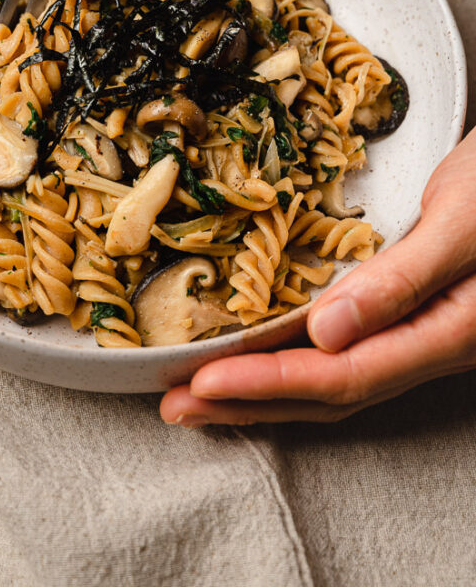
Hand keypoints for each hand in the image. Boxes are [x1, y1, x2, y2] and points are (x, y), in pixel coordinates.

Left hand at [161, 126, 475, 426]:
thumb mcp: (462, 220)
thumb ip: (402, 279)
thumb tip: (326, 332)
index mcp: (448, 332)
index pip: (345, 374)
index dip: (270, 382)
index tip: (204, 381)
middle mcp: (432, 342)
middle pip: (332, 391)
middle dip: (252, 402)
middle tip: (179, 406)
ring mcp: (422, 330)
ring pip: (336, 378)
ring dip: (266, 389)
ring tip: (203, 393)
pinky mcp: (410, 309)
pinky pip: (347, 351)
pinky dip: (294, 359)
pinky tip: (265, 354)